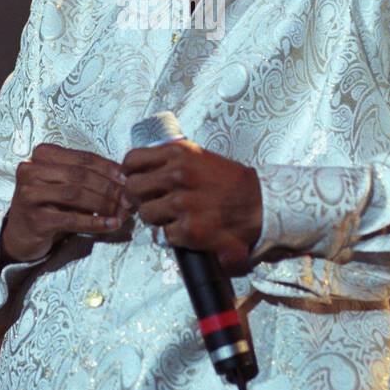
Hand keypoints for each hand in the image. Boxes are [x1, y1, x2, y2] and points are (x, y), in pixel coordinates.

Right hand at [1, 143, 131, 262]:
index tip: (128, 180)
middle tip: (129, 200)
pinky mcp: (35, 219)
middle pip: (81, 175)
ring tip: (122, 213)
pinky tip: (110, 225)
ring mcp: (30, 194)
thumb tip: (125, 178)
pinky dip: (94, 222)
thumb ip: (89, 176)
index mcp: (42, 154)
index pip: (83, 158)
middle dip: (109, 188)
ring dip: (104, 204)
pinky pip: (71, 219)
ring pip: (77, 195)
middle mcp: (31, 170)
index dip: (109, 169)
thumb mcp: (66, 183)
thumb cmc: (49, 204)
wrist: (21, 234)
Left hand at [121, 140, 262, 270]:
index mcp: (178, 153)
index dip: (130, 173)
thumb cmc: (229, 182)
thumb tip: (138, 171)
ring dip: (156, 219)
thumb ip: (169, 161)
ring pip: (146, 214)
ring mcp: (182, 203)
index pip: (132, 160)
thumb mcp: (198, 157)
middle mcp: (177, 175)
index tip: (137, 180)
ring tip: (172, 217)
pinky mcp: (188, 228)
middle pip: (133, 188)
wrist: (259, 203)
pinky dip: (172, 236)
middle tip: (152, 202)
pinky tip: (186, 229)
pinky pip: (163, 235)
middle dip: (139, 198)